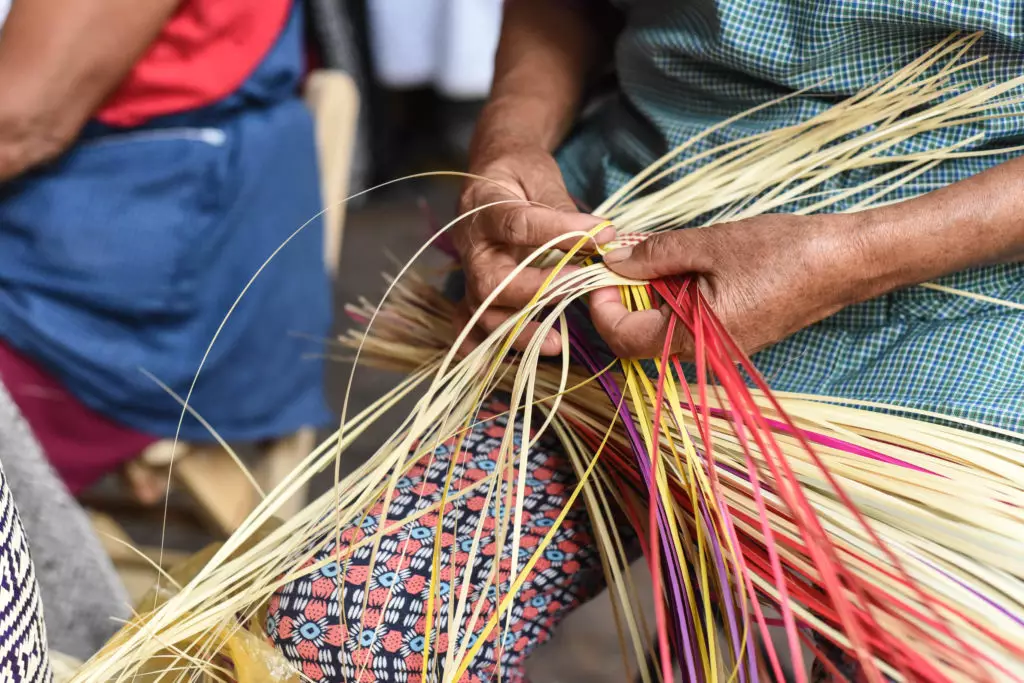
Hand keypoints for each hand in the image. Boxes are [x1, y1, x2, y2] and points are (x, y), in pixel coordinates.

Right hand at [453, 145, 613, 354]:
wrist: (490, 174)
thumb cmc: (518, 172)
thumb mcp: (539, 174)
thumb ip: (561, 207)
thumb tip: (598, 237)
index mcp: (483, 207)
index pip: (518, 224)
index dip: (559, 232)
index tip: (601, 236)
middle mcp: (471, 246)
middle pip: (494, 281)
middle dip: (537, 292)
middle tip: (580, 288)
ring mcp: (470, 274)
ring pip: (484, 312)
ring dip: (519, 331)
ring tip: (556, 344)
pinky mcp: (475, 294)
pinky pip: (473, 327)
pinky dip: (485, 349)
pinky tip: (504, 366)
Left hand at [589, 213, 865, 358]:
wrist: (846, 261)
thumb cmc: (782, 252)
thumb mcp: (708, 244)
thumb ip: (655, 255)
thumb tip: (612, 261)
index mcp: (693, 338)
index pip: (623, 339)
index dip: (601, 307)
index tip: (597, 272)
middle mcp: (703, 354)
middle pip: (638, 338)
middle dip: (621, 299)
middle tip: (619, 258)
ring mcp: (719, 348)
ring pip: (662, 329)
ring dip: (648, 295)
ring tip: (650, 255)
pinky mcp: (733, 335)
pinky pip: (687, 322)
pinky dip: (673, 296)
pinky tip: (680, 265)